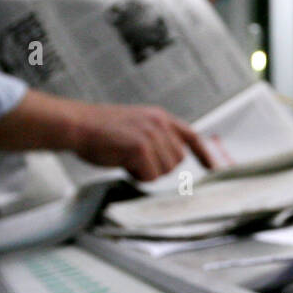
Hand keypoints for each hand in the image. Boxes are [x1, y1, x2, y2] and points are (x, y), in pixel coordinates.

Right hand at [71, 103, 215, 180]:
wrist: (77, 125)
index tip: (214, 168)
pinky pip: (150, 176)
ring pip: (164, 171)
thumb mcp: (135, 126)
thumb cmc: (99, 130)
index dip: (203, 154)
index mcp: (159, 117)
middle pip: (177, 162)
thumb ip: (155, 137)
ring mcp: (151, 134)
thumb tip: (170, 160)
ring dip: (145, 172)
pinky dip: (136, 175)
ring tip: (125, 157)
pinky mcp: (141, 147)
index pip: (190, 136)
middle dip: (158, 167)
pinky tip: (121, 161)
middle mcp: (159, 123)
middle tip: (133, 159)